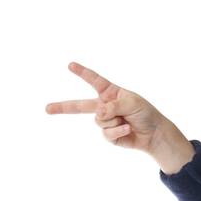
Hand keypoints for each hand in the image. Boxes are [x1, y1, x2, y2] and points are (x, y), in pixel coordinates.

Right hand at [44, 62, 192, 169]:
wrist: (154, 134)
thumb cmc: (145, 113)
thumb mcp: (131, 102)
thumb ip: (113, 105)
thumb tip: (99, 114)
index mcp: (109, 92)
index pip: (93, 80)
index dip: (82, 73)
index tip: (70, 65)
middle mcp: (104, 106)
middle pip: (80, 106)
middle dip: (62, 107)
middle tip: (46, 109)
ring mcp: (105, 121)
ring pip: (100, 120)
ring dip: (115, 120)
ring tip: (127, 120)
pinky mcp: (109, 136)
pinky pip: (107, 132)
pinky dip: (118, 130)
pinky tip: (128, 129)